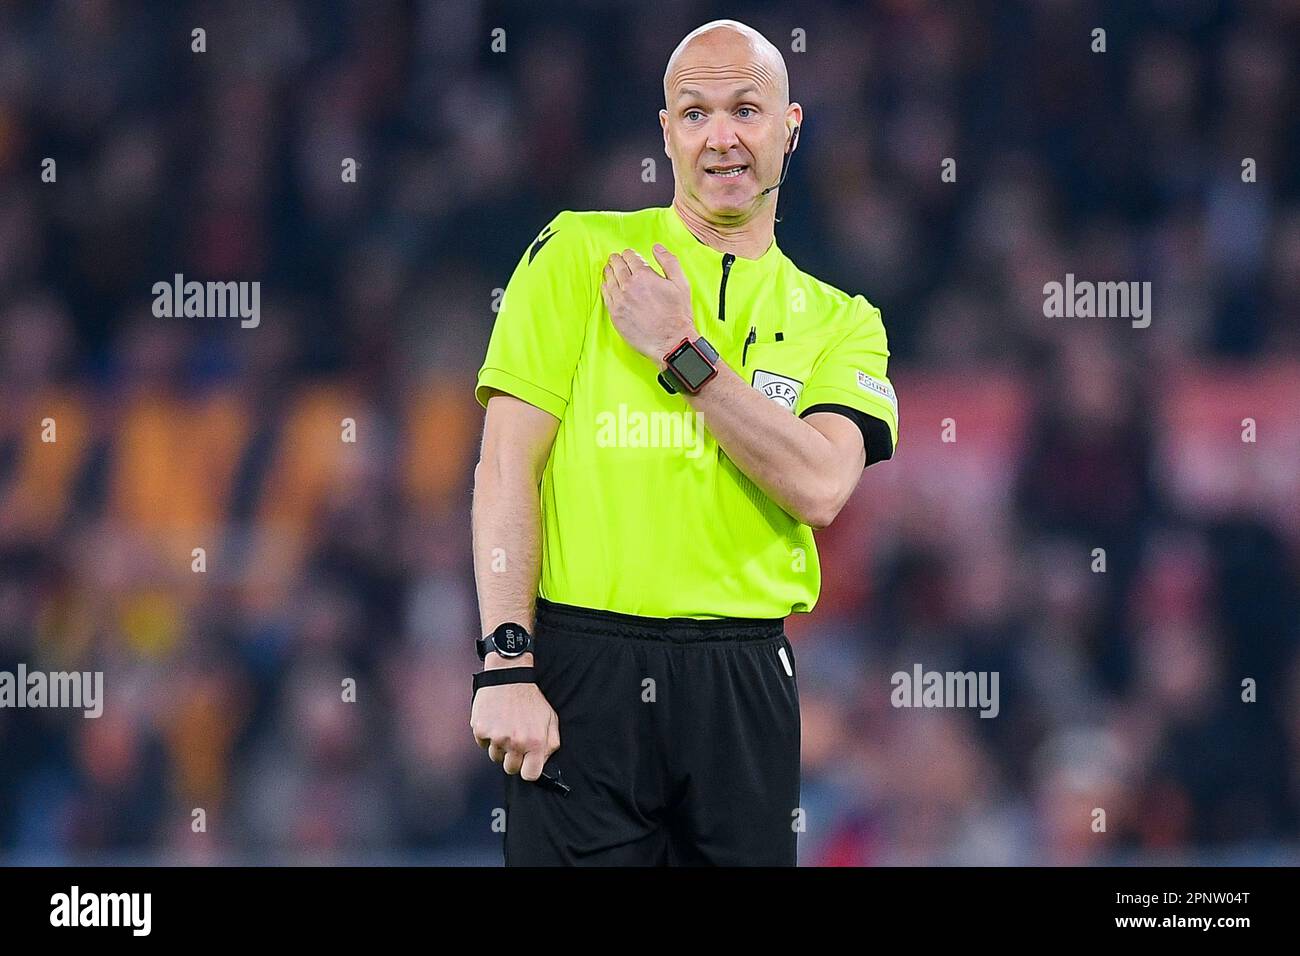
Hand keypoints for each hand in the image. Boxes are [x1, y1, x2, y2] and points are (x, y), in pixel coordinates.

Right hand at [470, 679, 560, 781]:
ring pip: (495, 756)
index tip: (527, 763)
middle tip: (515, 740)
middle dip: (513, 758)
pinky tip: (495, 720)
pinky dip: (488, 735)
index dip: (528, 770)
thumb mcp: (550, 719)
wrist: (508, 676)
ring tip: (506, 726)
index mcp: (535, 741)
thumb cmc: (530, 698)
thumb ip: (550, 744)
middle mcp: (516, 742)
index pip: (530, 775)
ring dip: (500, 746)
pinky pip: (483, 743)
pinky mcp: (481, 730)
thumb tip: (543, 763)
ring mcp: (496, 737)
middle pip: (510, 769)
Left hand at [600, 244, 696, 363]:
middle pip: (616, 265)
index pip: (629, 256)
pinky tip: (608, 285)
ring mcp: (619, 300)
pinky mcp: (614, 314)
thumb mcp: (681, 283)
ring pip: (608, 278)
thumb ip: (669, 261)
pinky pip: (605, 294)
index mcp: (643, 275)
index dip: (629, 254)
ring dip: (610, 271)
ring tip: (610, 269)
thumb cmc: (678, 314)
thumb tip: (657, 247)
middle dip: (617, 260)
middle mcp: (628, 286)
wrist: (671, 342)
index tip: (629, 256)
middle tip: (616, 259)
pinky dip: (606, 287)